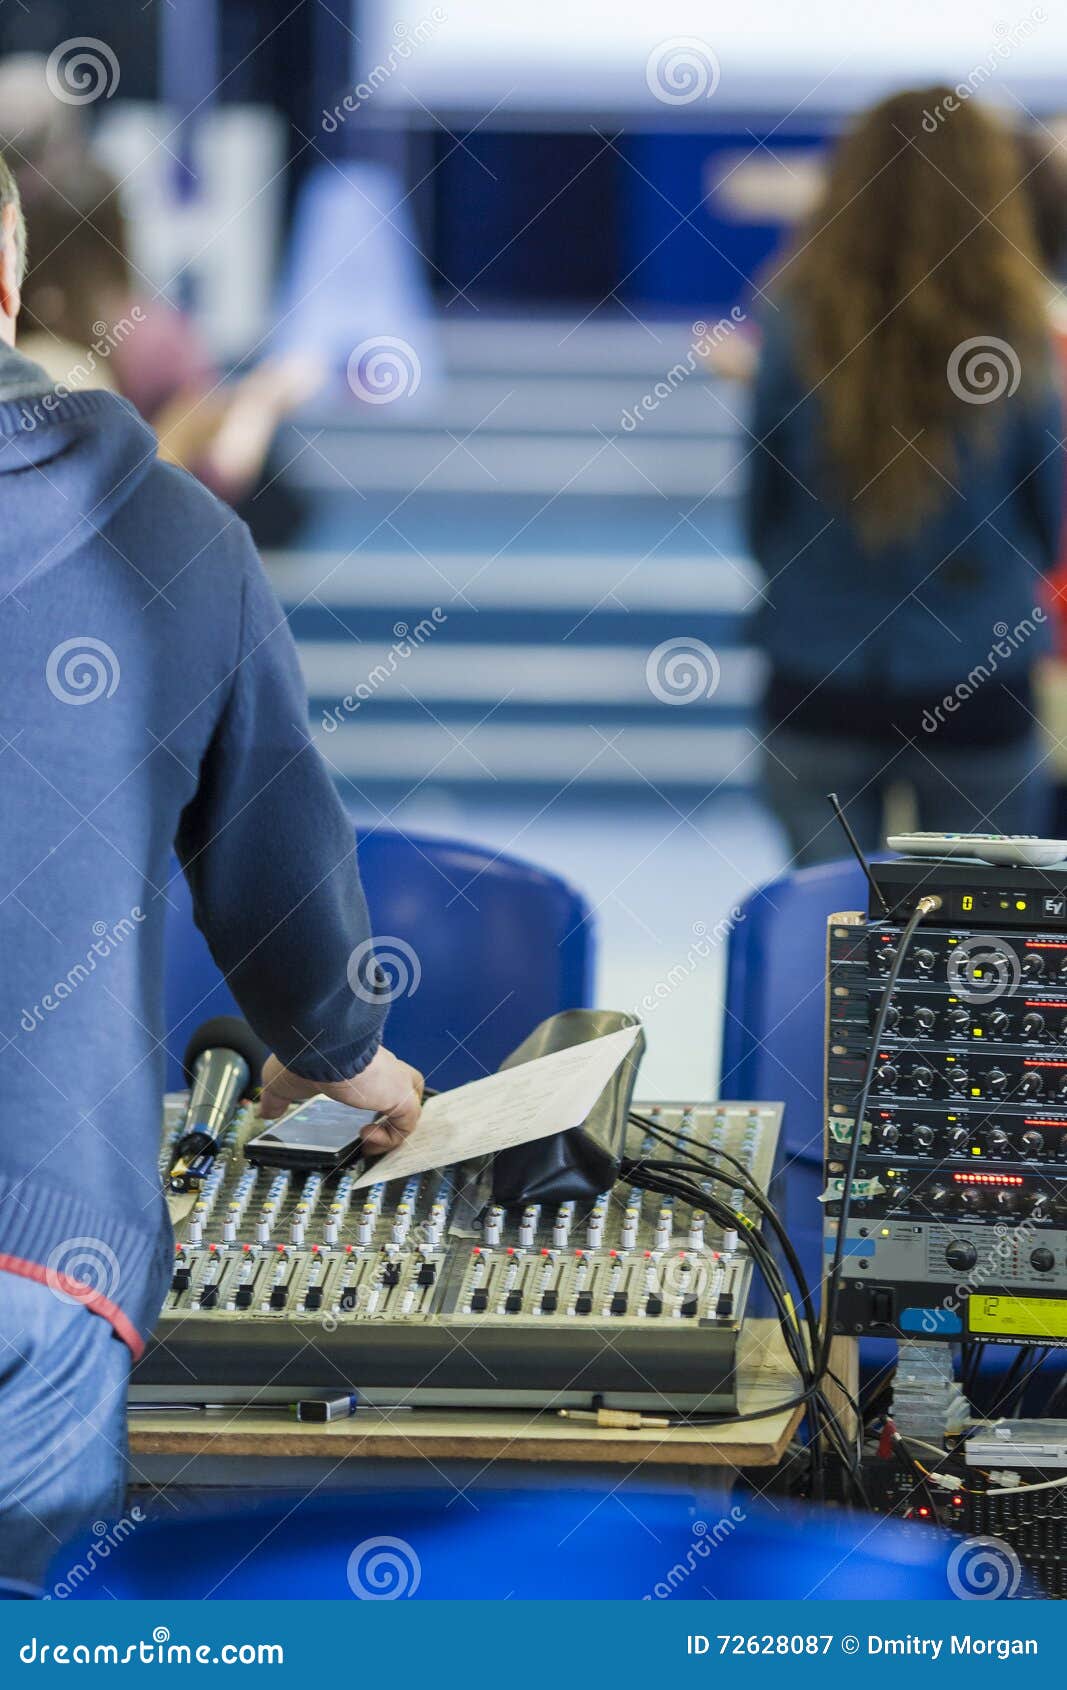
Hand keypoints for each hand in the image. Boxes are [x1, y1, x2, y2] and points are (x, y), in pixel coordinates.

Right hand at [258, 1045, 423, 1150]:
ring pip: (411, 1103)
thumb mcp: (283, 1082)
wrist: (318, 1046)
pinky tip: (366, 1137)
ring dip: (392, 1128)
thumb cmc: (302, 1055)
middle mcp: (381, 1067)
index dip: (373, 1098)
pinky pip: (409, 1123)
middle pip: (403, 1086)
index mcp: (359, 1061)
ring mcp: (394, 1079)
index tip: (355, 1119)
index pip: (379, 1077)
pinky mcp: (400, 1093)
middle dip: (391, 1112)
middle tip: (368, 1132)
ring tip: (367, 1139)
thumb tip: (266, 1111)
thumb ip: (276, 1099)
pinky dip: (391, 1138)